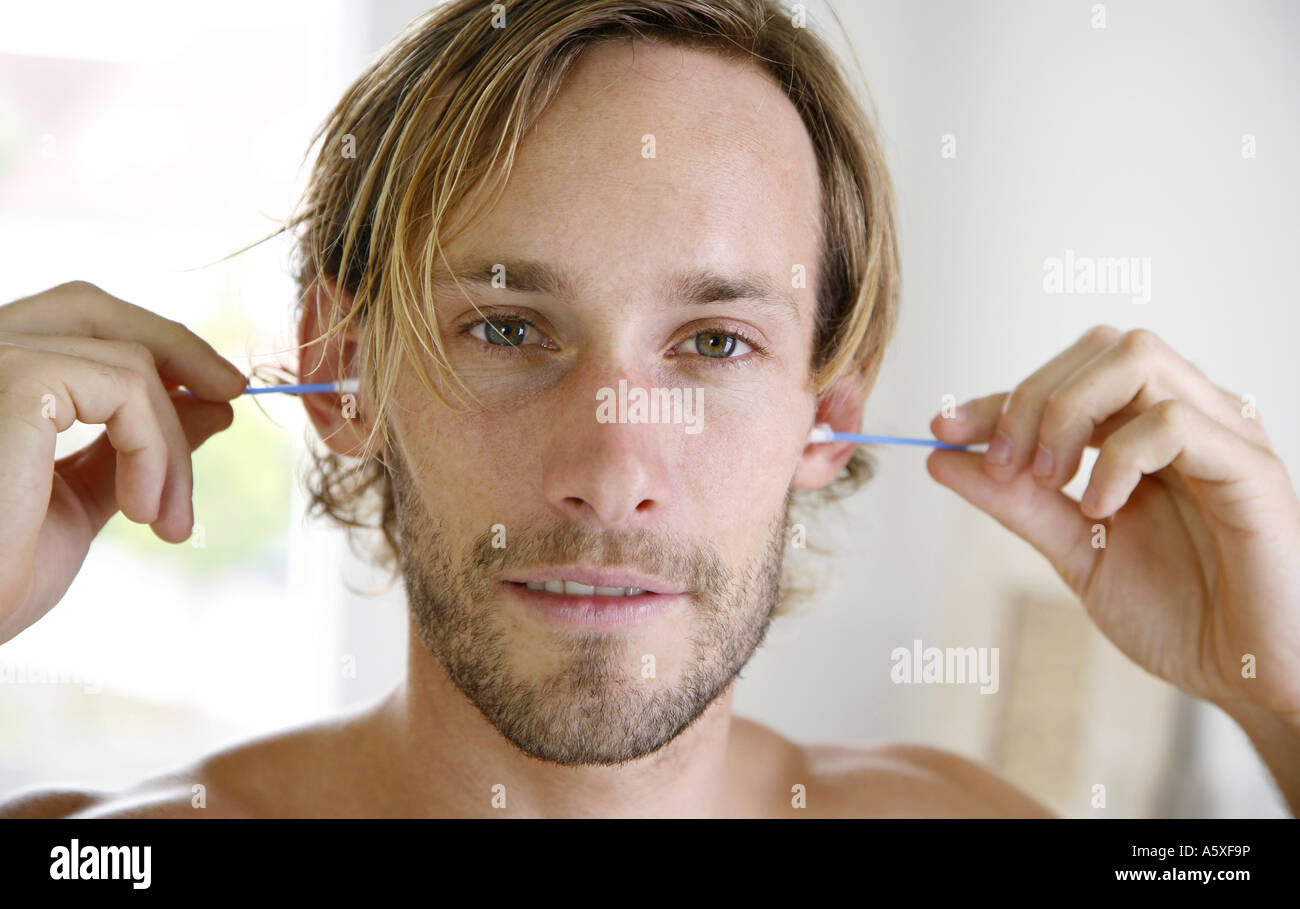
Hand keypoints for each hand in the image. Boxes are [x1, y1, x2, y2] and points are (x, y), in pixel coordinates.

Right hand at [0, 281, 245, 644]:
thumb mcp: (81, 499)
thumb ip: (135, 446)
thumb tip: (211, 404)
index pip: (72, 318)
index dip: (151, 340)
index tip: (219, 388)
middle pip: (90, 308)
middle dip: (176, 349)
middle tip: (232, 396)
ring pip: (125, 363)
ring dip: (169, 447)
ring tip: (167, 520)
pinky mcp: (15, 380)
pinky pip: (125, 390)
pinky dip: (155, 449)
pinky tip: (143, 510)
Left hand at [926, 326, 1299, 722]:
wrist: (1249, 676)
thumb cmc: (1180, 613)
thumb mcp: (1076, 551)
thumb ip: (1015, 502)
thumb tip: (941, 456)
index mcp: (1147, 430)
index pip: (1066, 378)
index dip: (998, 398)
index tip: (941, 430)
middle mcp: (1189, 415)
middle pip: (1101, 345)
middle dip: (1031, 397)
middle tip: (1006, 466)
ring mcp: (1224, 433)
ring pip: (1137, 357)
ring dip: (1068, 414)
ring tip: (1050, 481)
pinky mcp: (1250, 466)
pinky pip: (1174, 421)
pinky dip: (1118, 457)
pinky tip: (1101, 508)